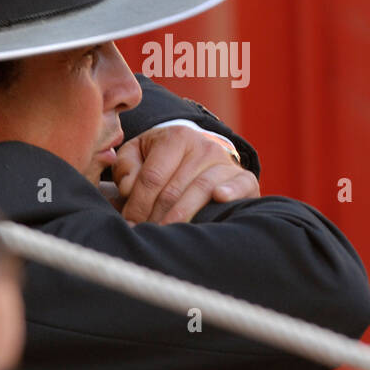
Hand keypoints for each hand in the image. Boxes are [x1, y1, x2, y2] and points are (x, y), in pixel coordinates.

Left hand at [113, 125, 258, 224]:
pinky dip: (231, 191)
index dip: (137, 204)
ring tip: (166, 232)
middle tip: (144, 233)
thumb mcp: (138, 153)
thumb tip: (128, 188)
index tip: (129, 222)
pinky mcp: (243, 177)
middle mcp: (203, 146)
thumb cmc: (162, 158)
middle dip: (154, 217)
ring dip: (180, 217)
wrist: (199, 151)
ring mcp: (224, 161)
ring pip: (200, 191)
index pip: (152, 177)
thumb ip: (126, 166)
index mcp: (176, 137)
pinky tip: (219, 198)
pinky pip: (240, 185)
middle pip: (173, 190)